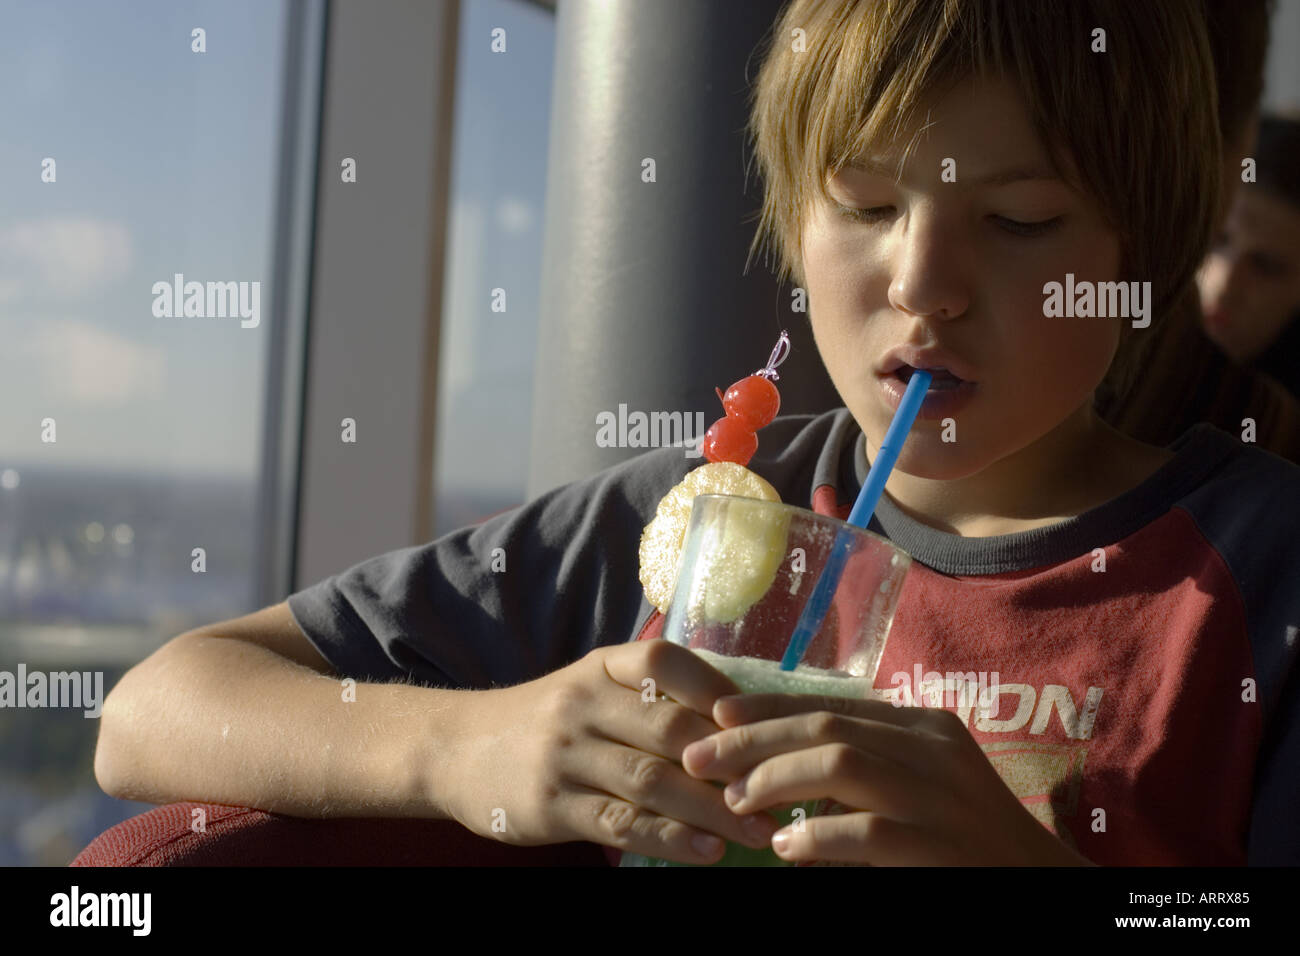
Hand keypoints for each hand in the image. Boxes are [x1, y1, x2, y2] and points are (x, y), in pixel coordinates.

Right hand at [440, 639, 783, 862]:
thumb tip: (737, 725)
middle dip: (732, 763)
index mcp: (597, 668)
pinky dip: (668, 840)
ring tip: (758, 831)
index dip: (719, 691)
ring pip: (650, 780)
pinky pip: (619, 823)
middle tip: (782, 790)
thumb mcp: (587, 689)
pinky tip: (706, 852)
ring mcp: (563, 754)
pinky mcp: (551, 805)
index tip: (766, 723)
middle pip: (670, 728)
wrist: (454, 748)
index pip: (665, 662)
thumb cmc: (544, 721)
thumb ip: (648, 698)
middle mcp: (580, 703)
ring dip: (712, 810)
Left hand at [680, 692, 1096, 865]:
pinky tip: (787, 846)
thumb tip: (775, 757)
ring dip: (775, 779)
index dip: (768, 707)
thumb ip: (866, 761)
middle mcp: (934, 749)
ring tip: (736, 800)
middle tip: (702, 758)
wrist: (1040, 885)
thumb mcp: (920, 781)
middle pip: (826, 725)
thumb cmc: (964, 837)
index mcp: (925, 726)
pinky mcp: (941, 847)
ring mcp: (941, 796)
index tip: (716, 715)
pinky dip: (816, 834)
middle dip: (754, 740)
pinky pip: (867, 831)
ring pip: (841, 763)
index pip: (832, 703)